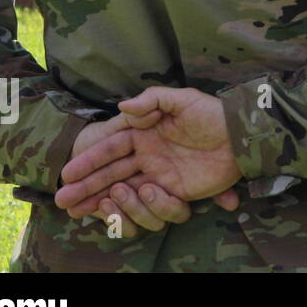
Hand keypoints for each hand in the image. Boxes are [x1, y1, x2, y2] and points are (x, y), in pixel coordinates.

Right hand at [56, 87, 241, 221]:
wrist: (242, 135)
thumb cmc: (212, 113)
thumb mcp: (183, 99)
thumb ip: (153, 99)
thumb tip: (123, 106)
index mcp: (144, 134)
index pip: (111, 149)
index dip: (89, 162)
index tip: (68, 174)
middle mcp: (148, 156)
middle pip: (111, 174)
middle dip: (86, 187)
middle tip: (63, 201)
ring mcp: (160, 175)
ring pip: (125, 191)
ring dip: (105, 200)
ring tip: (88, 207)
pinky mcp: (176, 192)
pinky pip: (151, 204)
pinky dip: (136, 207)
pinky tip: (124, 208)